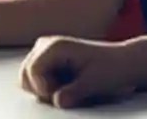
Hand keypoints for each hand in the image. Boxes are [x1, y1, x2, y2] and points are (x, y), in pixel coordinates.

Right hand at [19, 36, 135, 108]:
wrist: (121, 63)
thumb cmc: (111, 68)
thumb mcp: (94, 82)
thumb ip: (74, 92)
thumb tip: (57, 101)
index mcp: (56, 46)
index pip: (32, 70)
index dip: (42, 88)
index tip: (57, 96)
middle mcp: (45, 45)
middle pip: (25, 75)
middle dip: (42, 90)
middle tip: (64, 93)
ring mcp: (44, 53)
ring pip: (28, 80)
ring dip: (45, 90)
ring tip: (68, 89)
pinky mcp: (46, 62)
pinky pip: (36, 81)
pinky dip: (48, 88)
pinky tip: (66, 85)